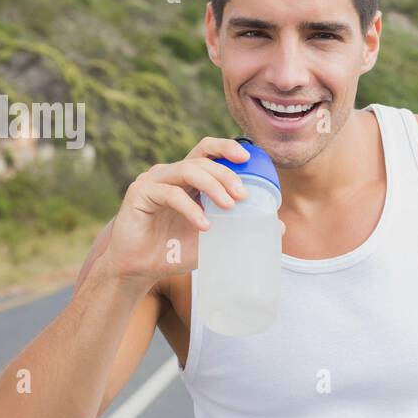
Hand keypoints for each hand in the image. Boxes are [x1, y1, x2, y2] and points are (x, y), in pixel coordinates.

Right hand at [103, 136, 251, 285]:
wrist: (140, 269)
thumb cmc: (175, 251)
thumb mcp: (214, 239)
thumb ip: (239, 229)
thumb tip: (278, 226)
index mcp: (187, 179)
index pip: (207, 152)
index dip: (226, 147)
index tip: (248, 157)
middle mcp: (170, 174)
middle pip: (202, 159)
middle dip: (226, 174)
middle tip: (244, 196)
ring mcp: (153, 181)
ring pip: (186, 170)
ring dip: (212, 186)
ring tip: (228, 207)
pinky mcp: (139, 193)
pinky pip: (170, 193)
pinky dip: (190, 208)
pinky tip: (204, 226)